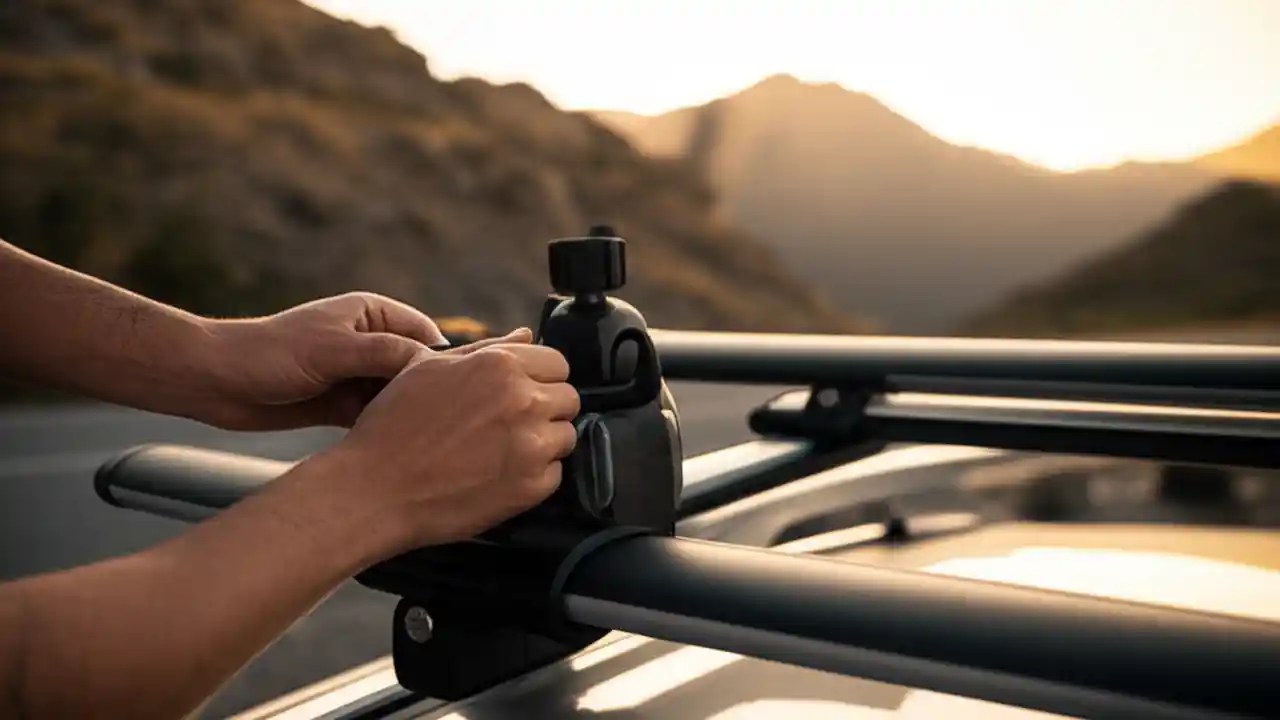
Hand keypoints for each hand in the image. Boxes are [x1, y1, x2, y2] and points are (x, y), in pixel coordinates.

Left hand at [202, 292, 446, 429]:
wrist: (215, 382)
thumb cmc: (271, 354)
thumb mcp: (336, 349)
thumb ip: (387, 354)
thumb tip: (435, 365)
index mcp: (372, 315)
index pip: (427, 336)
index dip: (448, 363)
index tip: (464, 393)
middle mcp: (369, 342)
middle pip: (416, 369)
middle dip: (429, 394)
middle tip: (449, 425)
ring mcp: (356, 375)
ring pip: (397, 396)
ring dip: (406, 415)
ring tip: (426, 441)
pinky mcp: (342, 404)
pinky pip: (376, 416)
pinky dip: (385, 429)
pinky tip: (397, 449)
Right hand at [286, 330, 580, 552]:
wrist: (374, 488)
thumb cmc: (394, 426)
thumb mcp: (430, 368)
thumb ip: (486, 349)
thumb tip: (526, 334)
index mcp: (501, 365)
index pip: (557, 363)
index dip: (539, 378)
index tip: (520, 393)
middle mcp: (523, 400)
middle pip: (567, 398)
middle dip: (544, 409)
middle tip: (507, 425)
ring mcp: (531, 445)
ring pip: (565, 436)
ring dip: (543, 443)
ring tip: (500, 450)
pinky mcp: (531, 486)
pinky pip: (555, 474)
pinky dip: (534, 476)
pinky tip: (497, 474)